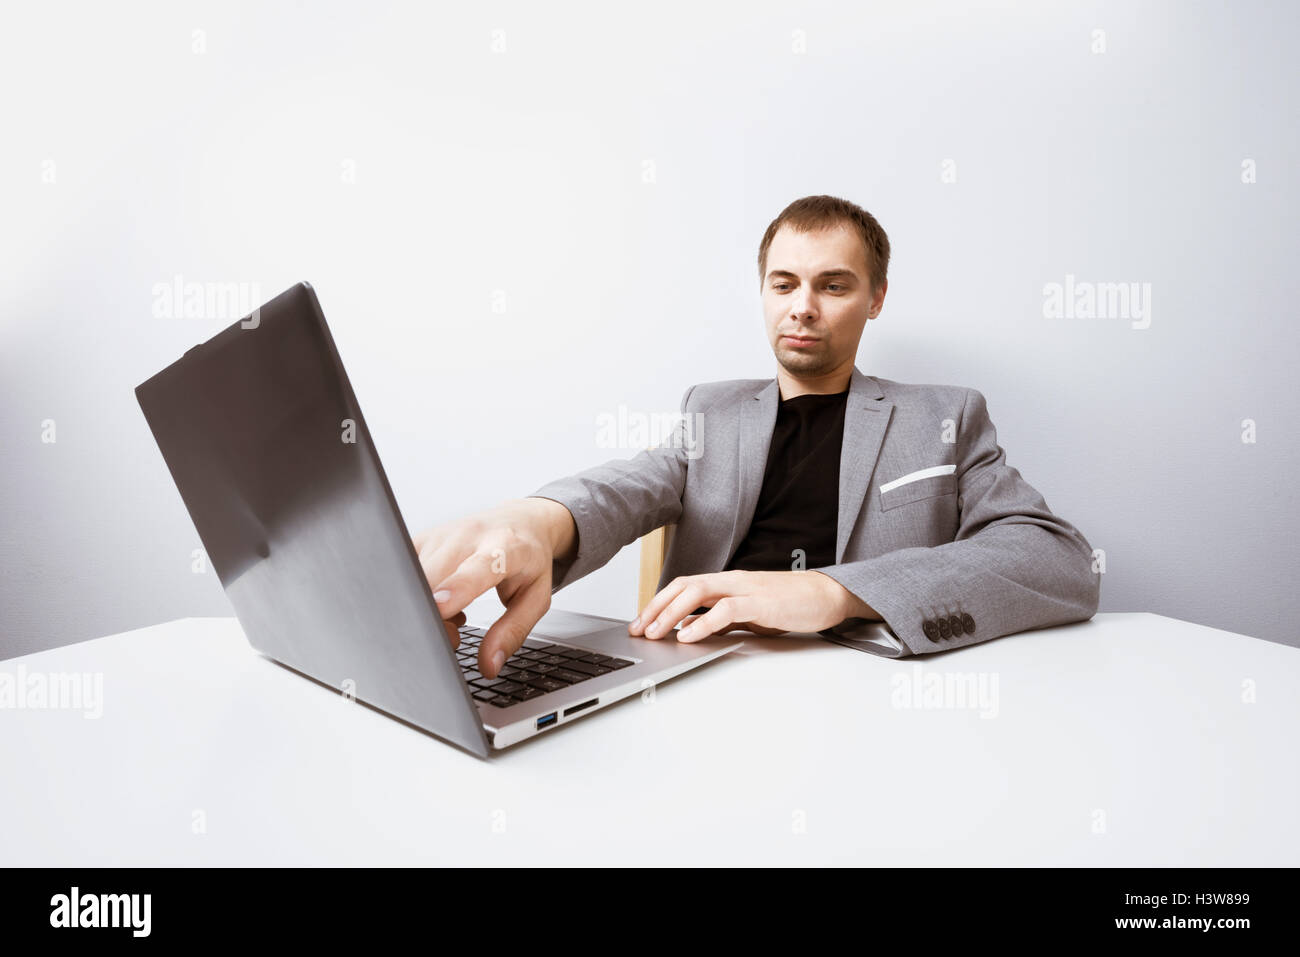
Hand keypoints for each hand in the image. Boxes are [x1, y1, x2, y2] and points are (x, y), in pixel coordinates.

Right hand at [412, 497, 576, 676]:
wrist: (520, 520)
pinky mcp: (421, 538)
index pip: (477, 567)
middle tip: (455, 635)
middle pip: (433, 578)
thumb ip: (513, 631)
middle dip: (433, 617)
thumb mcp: (536, 598)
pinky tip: (438, 599)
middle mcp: (468, 536)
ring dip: (424, 609)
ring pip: (412, 578)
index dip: (457, 588)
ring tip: (452, 615)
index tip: (440, 608)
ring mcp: (440, 534)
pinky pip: (404, 572)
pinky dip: (416, 595)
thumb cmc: (529, 560)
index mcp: (504, 547)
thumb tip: (489, 665)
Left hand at [629, 569, 876, 641]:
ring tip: (655, 633)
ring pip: (698, 591)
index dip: (658, 602)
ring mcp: (746, 589)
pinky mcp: (762, 602)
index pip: (684, 586)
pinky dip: (703, 622)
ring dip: (671, 613)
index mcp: (728, 583)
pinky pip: (726, 609)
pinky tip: (688, 636)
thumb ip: (720, 620)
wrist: (828, 596)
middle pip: (684, 585)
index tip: (640, 623)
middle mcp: (732, 581)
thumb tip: (690, 629)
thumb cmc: (791, 605)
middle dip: (656, 607)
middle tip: (638, 630)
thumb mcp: (749, 615)